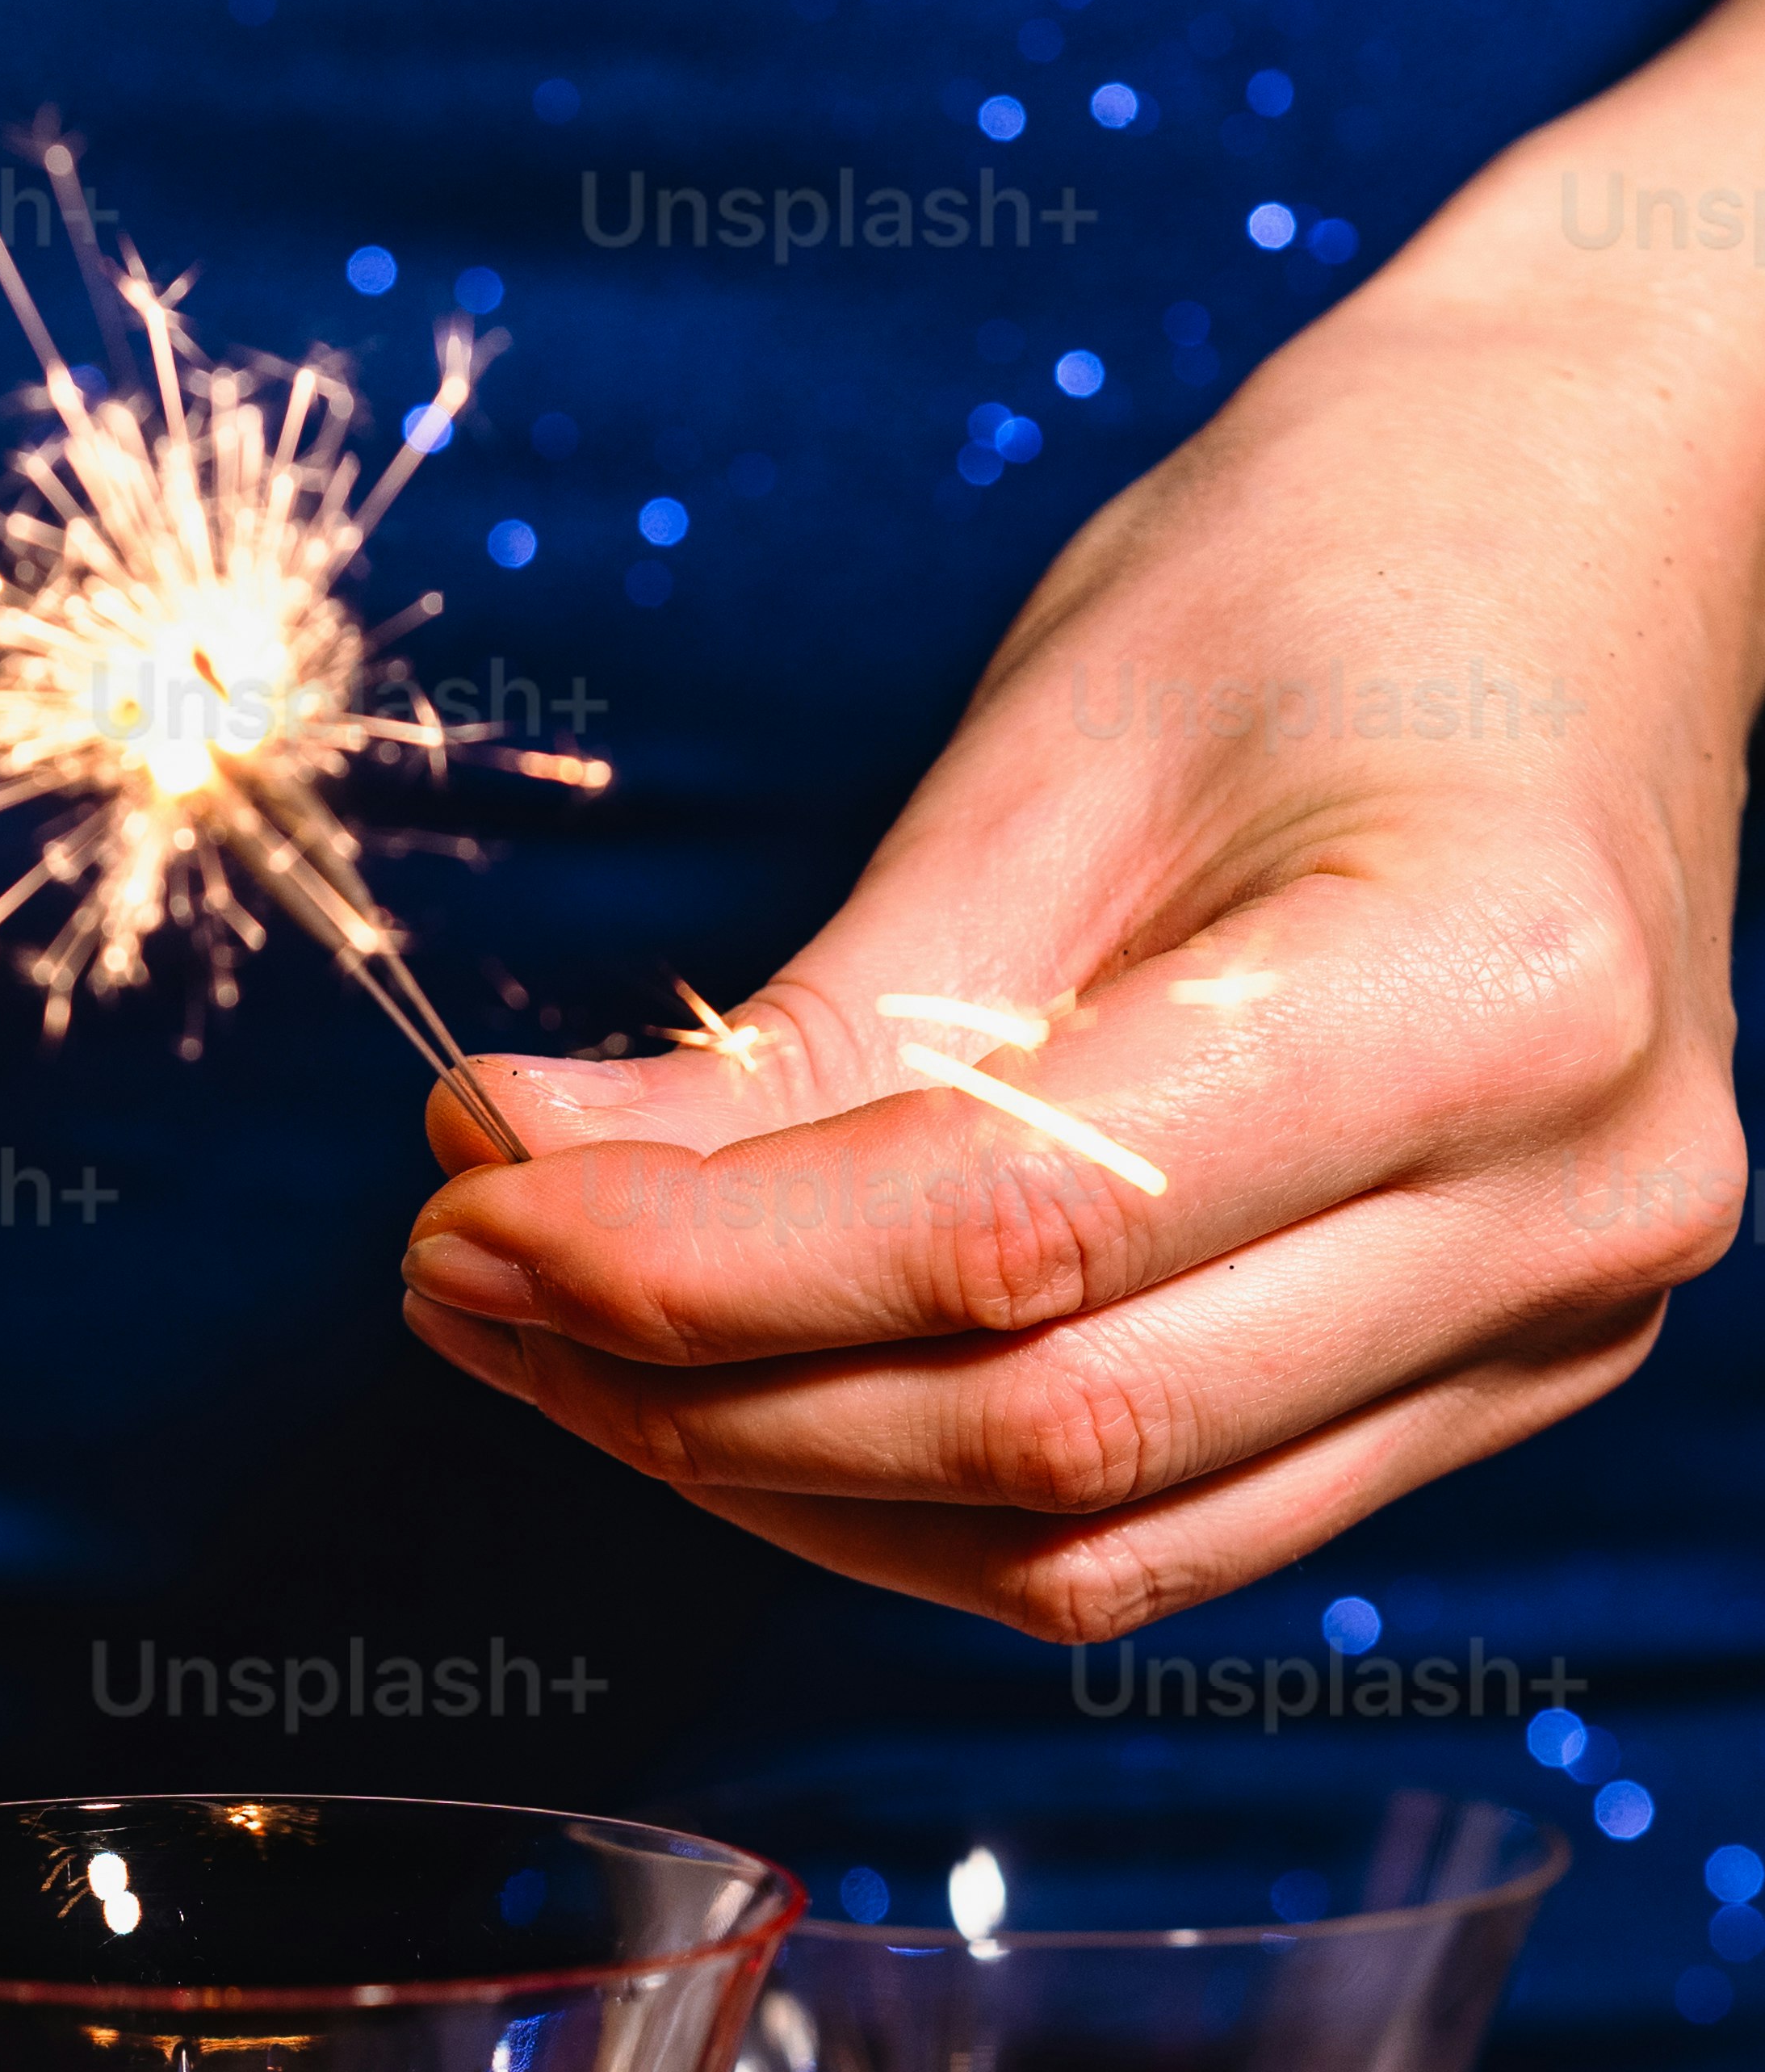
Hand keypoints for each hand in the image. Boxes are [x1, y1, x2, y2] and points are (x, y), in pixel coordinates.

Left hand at [397, 253, 1762, 1634]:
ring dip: (788, 1481)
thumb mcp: (1042, 758)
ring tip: (570, 1346)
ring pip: (1094, 1543)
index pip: (1014, 1237)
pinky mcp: (1496, 1379)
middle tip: (472, 1282)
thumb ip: (803, 1032)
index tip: (473, 1219)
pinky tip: (752, 1388)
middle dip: (704, 1397)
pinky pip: (1161, 1529)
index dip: (698, 1274)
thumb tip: (517, 1180)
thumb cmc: (1339, 571)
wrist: (1599, 528)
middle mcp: (1565, 1202)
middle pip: (1053, 1435)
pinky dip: (927, 1495)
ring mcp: (1555, 1322)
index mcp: (1489, 992)